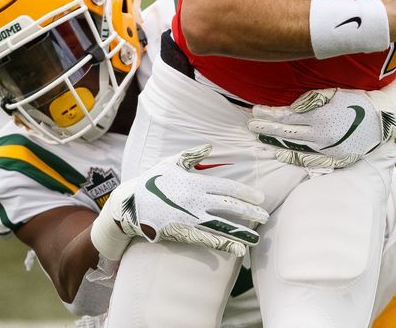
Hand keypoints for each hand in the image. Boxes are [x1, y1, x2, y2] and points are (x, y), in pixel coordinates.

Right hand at [90, 145, 267, 259]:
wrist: (129, 204)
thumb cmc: (151, 181)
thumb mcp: (171, 162)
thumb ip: (192, 155)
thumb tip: (210, 146)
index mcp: (195, 182)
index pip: (227, 188)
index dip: (245, 193)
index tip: (260, 198)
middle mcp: (195, 199)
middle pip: (229, 206)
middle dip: (250, 212)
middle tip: (266, 217)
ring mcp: (189, 217)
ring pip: (221, 225)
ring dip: (241, 232)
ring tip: (257, 239)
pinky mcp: (182, 232)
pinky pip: (207, 240)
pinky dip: (224, 245)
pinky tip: (237, 250)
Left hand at [249, 87, 391, 169]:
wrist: (382, 118)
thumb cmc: (357, 100)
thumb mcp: (333, 93)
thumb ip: (311, 100)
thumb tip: (291, 108)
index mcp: (319, 118)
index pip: (285, 118)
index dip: (268, 115)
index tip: (255, 111)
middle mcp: (320, 136)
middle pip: (285, 134)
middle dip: (266, 129)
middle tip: (250, 125)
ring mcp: (326, 150)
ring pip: (293, 148)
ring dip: (274, 143)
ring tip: (260, 139)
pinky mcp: (334, 159)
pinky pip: (308, 160)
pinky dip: (291, 158)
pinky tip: (279, 155)